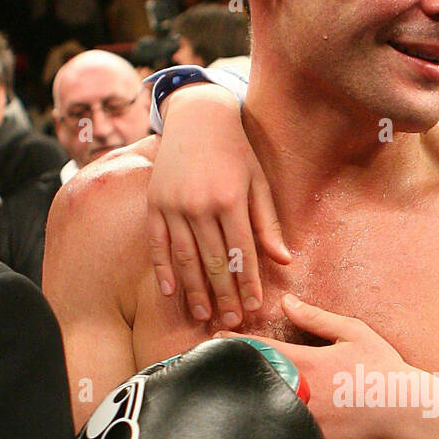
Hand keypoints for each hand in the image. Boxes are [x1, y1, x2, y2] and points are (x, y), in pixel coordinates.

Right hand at [147, 86, 290, 325]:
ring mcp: (173, 205)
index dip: (248, 283)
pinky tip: (171, 293)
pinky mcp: (154, 204)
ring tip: (204, 315)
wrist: (196, 117)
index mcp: (231, 199)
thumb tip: (284, 261)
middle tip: (232, 322)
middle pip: (214, 261)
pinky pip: (157, 244)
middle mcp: (200, 205)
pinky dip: (163, 270)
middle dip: (224, 295)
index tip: (254, 307)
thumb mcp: (259, 182)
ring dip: (195, 291)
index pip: (242, 252)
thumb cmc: (236, 151)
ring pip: (185, 258)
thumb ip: (268, 223)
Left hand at [218, 295, 417, 438]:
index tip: (216, 339)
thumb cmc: (382, 368)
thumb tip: (286, 302)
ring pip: (264, 409)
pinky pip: (282, 435)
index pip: (259, 350)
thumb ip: (316, 318)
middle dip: (234, 372)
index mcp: (307, 362)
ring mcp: (306, 419)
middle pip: (254, 380)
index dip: (233, 343)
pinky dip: (267, 428)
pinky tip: (254, 426)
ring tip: (227, 396)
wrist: (405, 409)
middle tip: (215, 367)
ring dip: (246, 400)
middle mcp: (301, 391)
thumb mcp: (353, 333)